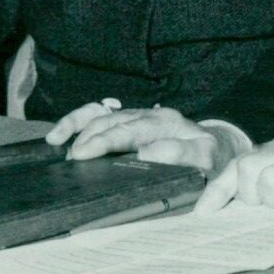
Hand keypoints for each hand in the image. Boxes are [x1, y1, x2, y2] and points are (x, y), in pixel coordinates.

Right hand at [44, 100, 235, 172]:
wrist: (217, 149)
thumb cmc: (210, 158)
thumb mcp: (206, 158)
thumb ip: (182, 154)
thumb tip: (149, 153)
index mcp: (166, 123)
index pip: (130, 129)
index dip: (105, 140)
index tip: (84, 153)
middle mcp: (149, 115)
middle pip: (111, 121)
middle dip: (88, 137)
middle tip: (71, 159)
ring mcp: (137, 117)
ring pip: (101, 114)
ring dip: (77, 126)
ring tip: (56, 140)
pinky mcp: (128, 124)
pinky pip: (99, 115)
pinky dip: (78, 121)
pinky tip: (60, 134)